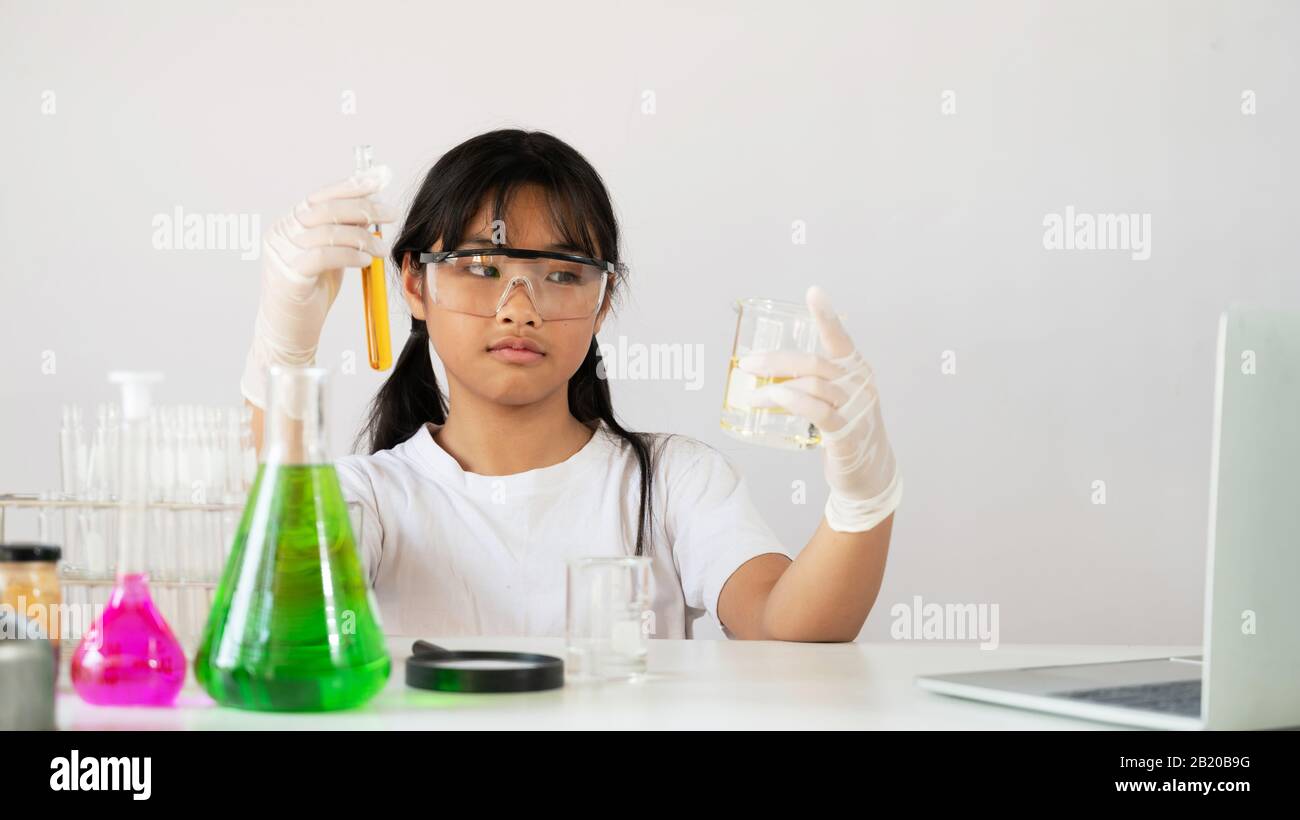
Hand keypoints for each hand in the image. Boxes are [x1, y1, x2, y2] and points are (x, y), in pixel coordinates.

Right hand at [240, 165, 396, 407]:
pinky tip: (364, 262)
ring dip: (361, 236)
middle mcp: (282, 232)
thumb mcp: (331, 254)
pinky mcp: (288, 277)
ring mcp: (282, 253)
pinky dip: (349, 255)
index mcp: (291, 222)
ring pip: (327, 230)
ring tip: (380, 249)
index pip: (323, 194)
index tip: (381, 178)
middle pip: (327, 208)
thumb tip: (372, 207)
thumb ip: (344, 231)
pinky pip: (322, 256)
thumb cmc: (311, 292)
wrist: (289, 331)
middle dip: (364, 208)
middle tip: (390, 214)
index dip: (353, 184)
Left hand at [738, 285, 901, 531]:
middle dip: (776, 360)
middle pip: (813, 362)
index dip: (826, 315)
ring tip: (751, 396)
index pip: (840, 338)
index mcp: (856, 370)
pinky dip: (794, 401)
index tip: (813, 292)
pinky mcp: (848, 433)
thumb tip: (765, 372)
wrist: (871, 473)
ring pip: (813, 385)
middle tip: (747, 365)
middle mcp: (860, 384)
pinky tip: (775, 398)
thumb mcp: (834, 400)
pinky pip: (819, 412)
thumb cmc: (847, 430)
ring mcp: (856, 409)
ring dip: (775, 387)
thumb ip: (809, 383)